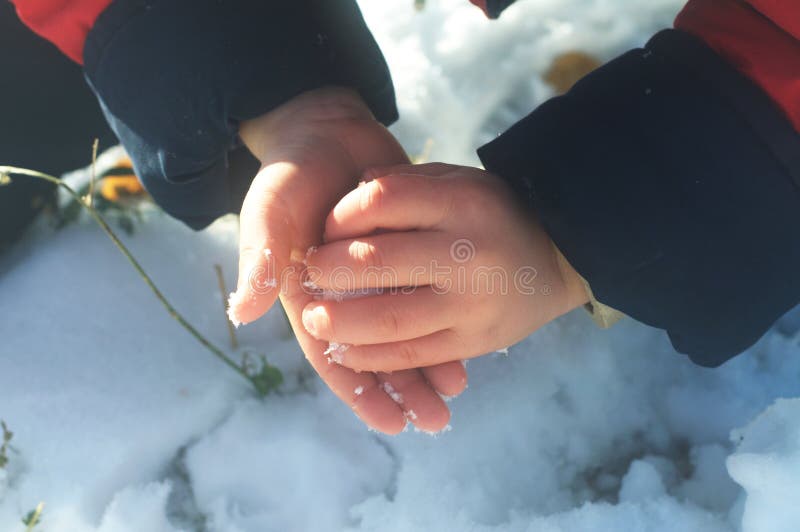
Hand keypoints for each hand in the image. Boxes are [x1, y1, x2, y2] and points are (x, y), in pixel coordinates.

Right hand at [229, 89, 466, 433]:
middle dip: (403, 388)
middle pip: (376, 353)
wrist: (326, 130)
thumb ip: (261, 258)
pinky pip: (424, 293)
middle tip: (436, 419)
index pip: (334, 355)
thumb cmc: (288, 173)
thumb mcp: (269, 211)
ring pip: (405, 330)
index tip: (392, 422)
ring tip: (457, 390)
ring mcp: (378, 276)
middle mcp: (346, 295)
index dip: (361, 391)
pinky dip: (442, 315)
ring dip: (428, 361)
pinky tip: (468, 335)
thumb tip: (244, 311)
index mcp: (309, 296)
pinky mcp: (406, 251)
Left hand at [302, 163, 588, 371]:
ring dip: (340, 322)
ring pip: (389, 319)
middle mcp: (468, 252)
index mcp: (461, 201)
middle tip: (309, 272)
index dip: (341, 214)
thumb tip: (349, 199)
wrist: (557, 254)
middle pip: (377, 261)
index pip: (381, 202)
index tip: (326, 226)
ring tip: (314, 318)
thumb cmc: (490, 212)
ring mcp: (471, 303)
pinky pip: (413, 355)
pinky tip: (343, 351)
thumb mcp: (456, 179)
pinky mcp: (474, 340)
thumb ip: (405, 184)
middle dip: (328, 270)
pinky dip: (370, 358)